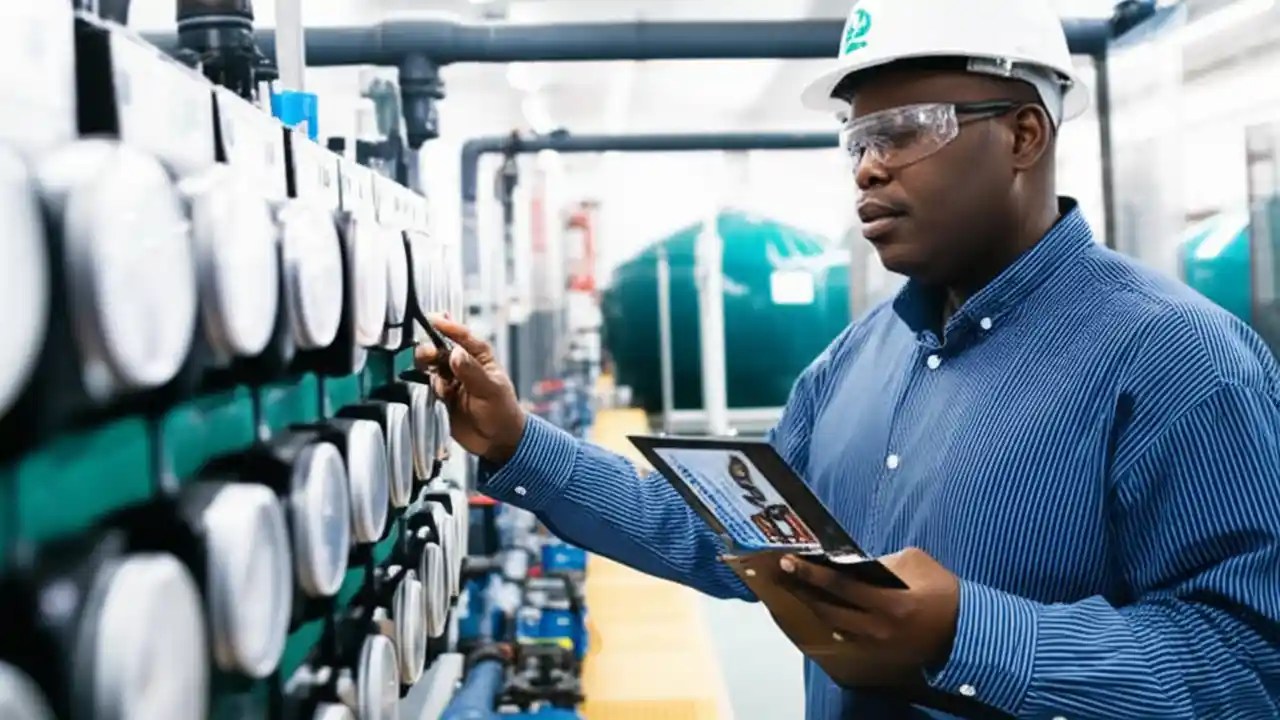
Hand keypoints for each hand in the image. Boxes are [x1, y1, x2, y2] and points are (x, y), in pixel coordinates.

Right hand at [413, 314, 526, 464]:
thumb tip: (455, 353)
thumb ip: (471, 372)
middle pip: (441, 349)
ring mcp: (452, 381)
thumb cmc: (502, 412)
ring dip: (429, 369)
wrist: (497, 441)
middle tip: (426, 355)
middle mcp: (464, 365)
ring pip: (432, 366)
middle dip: (431, 349)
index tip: (433, 319)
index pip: (463, 336)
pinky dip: (429, 386)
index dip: (448, 326)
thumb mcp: (490, 390)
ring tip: (438, 382)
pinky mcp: (442, 396)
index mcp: (480, 357)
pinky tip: (440, 395)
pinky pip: (429, 385)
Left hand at [779, 548, 959, 686]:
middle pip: (828, 608)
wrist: (964, 630)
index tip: (790, 561)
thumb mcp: (916, 562)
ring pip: (833, 625)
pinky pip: (846, 637)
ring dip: (813, 606)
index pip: (840, 585)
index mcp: (889, 602)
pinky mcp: (879, 653)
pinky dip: (831, 622)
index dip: (812, 572)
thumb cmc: (942, 590)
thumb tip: (854, 562)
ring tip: (797, 589)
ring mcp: (876, 643)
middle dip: (803, 589)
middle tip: (784, 574)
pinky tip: (821, 609)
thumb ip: (883, 561)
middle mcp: (878, 627)